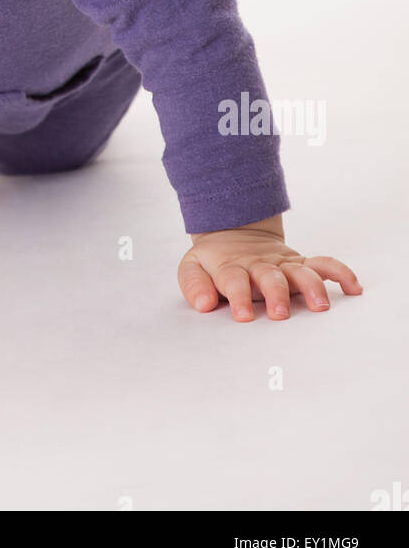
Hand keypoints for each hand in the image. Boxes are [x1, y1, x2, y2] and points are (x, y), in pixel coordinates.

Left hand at [177, 217, 362, 321]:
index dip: (238, 297)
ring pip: (301, 271)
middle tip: (280, 314)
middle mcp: (260, 265)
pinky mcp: (299, 264)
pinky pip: (322, 265)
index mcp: (231, 267)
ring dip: (312, 287)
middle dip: (277, 294)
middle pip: (270, 277)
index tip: (243, 316)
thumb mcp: (192, 268)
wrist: (232, 231)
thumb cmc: (213, 261)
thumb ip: (194, 285)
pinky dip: (340, 273)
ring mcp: (282, 264)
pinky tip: (353, 288)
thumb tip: (203, 303)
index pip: (234, 281)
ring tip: (321, 306)